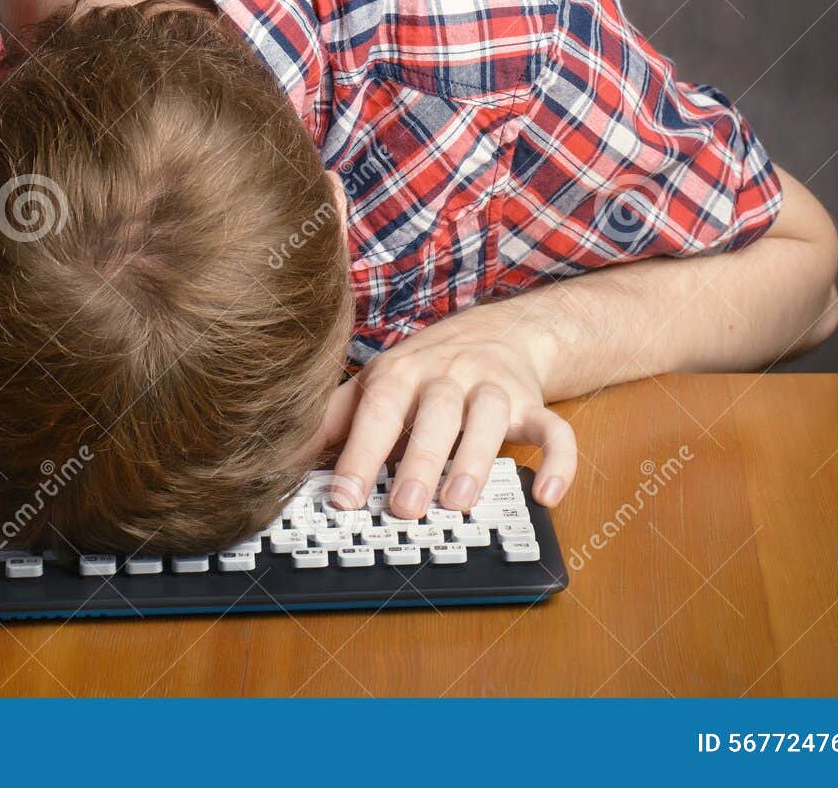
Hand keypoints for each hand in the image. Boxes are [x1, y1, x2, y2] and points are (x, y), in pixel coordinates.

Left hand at [316, 311, 575, 518]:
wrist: (496, 330)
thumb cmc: (422, 371)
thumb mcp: (373, 385)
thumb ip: (332, 421)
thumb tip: (280, 459)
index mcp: (400, 372)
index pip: (376, 410)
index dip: (358, 453)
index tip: (343, 497)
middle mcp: (447, 376)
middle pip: (434, 413)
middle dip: (418, 460)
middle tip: (403, 507)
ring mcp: (492, 388)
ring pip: (489, 417)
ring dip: (475, 460)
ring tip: (457, 503)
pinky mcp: (533, 404)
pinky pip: (554, 429)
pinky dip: (557, 462)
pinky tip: (547, 497)